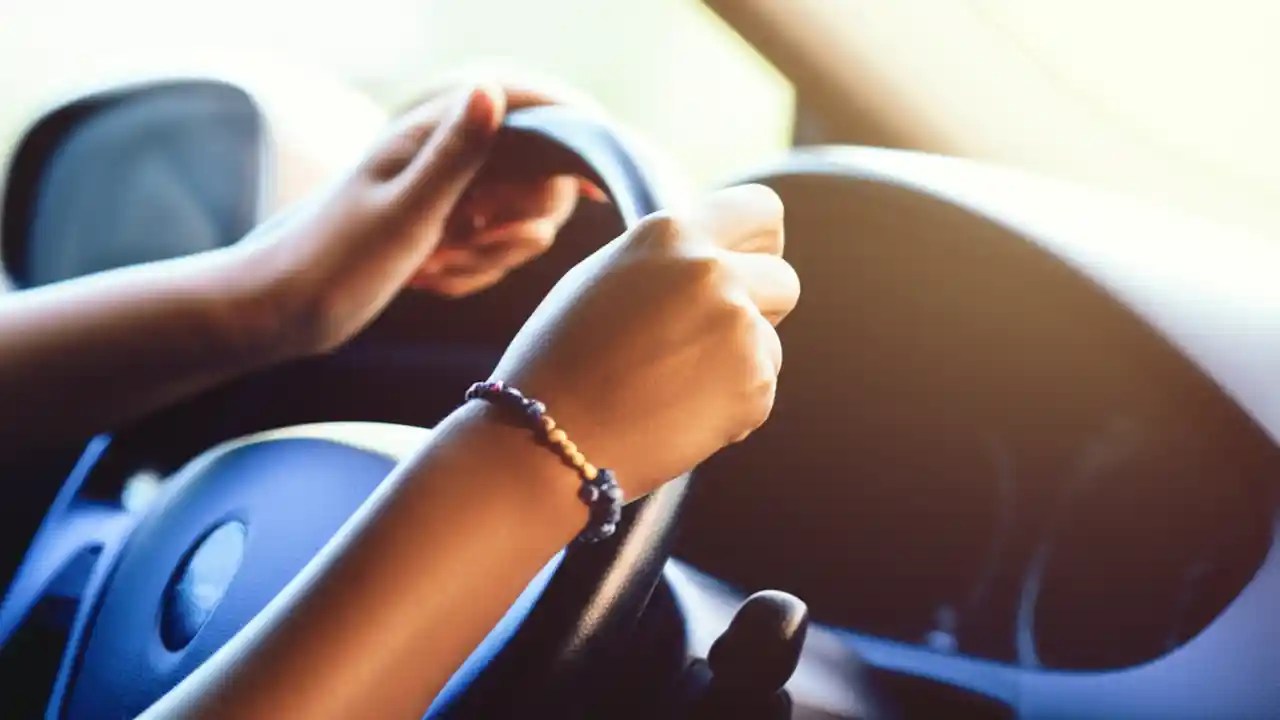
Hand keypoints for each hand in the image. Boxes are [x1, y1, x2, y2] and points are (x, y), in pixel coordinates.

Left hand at [233, 85, 574, 356]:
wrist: (280, 310)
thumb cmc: (332, 262)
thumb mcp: (403, 212)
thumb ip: (456, 154)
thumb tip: (492, 91)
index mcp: (435, 134)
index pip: (527, 106)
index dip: (574, 135)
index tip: (598, 186)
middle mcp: (448, 154)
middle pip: (537, 175)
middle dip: (515, 226)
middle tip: (467, 246)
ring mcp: (449, 192)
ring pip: (519, 221)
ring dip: (488, 258)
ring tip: (434, 269)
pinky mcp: (446, 226)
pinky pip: (494, 249)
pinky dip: (471, 271)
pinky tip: (430, 280)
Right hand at [488, 184, 799, 496]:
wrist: (547, 442)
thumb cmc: (559, 363)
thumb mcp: (602, 279)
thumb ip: (664, 261)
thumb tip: (710, 256)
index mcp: (670, 233)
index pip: (762, 209)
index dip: (760, 245)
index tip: (748, 268)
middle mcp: (711, 270)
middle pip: (784, 280)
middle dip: (761, 310)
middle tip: (712, 342)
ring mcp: (738, 327)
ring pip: (772, 343)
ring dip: (740, 365)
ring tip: (672, 388)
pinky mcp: (753, 386)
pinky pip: (760, 390)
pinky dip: (730, 409)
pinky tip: (675, 417)